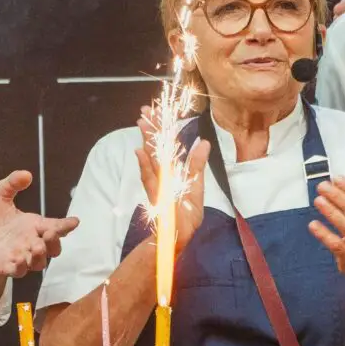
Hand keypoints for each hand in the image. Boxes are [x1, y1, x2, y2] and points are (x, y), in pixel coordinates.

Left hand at [0, 171, 78, 277]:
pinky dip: (20, 267)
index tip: (74, 221)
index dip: (66, 225)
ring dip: (40, 256)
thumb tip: (27, 174)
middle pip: (52, 248)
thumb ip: (11, 184)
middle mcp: (29, 242)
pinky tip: (19, 260)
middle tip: (50, 234)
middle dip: (55, 242)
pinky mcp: (5, 267)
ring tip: (36, 247)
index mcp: (31, 225)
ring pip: (38, 262)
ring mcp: (19, 256)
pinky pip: (17, 271)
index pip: (54, 226)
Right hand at [136, 106, 210, 251]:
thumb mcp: (196, 185)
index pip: (166, 145)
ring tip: (141, 123)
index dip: (161, 127)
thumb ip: (197, 164)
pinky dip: (144, 166)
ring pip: (150, 160)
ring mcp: (158, 185)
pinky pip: (150, 180)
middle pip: (155, 148)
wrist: (180, 236)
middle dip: (151, 129)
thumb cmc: (187, 212)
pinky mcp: (157, 197)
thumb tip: (204, 142)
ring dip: (146, 141)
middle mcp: (162, 175)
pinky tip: (140, 152)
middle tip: (145, 110)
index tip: (156, 110)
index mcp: (171, 171)